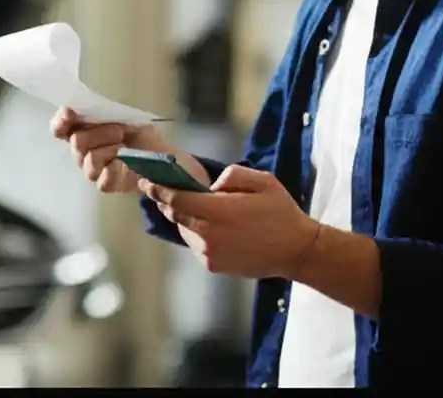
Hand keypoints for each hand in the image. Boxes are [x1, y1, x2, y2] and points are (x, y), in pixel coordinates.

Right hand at [50, 106, 166, 193]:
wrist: (156, 151)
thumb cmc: (136, 131)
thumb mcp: (122, 114)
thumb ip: (101, 111)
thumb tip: (84, 108)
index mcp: (81, 130)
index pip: (58, 128)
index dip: (60, 121)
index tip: (70, 113)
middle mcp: (81, 151)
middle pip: (76, 141)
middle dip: (100, 132)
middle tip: (119, 131)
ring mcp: (91, 169)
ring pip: (90, 159)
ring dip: (112, 149)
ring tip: (125, 147)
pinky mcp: (104, 184)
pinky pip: (103, 178)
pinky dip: (117, 168)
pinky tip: (125, 163)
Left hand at [140, 164, 318, 278]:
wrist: (296, 251)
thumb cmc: (281, 212)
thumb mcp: (262, 181)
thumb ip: (231, 176)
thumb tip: (209, 187)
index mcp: (218, 211)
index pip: (176, 198)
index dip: (158, 189)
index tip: (145, 181)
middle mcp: (208, 234)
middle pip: (175, 214)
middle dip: (165, 200)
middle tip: (158, 189)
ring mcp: (209, 253)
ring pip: (184, 229)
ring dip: (184, 216)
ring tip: (193, 205)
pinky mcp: (213, 266)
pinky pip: (195, 244)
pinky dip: (195, 232)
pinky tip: (210, 225)